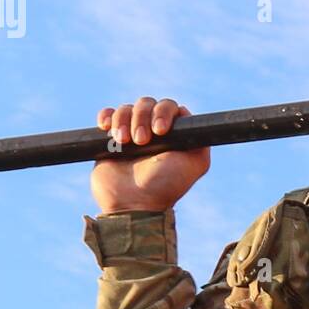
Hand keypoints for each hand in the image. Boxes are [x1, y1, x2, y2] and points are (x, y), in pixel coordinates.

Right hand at [90, 97, 210, 213]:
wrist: (133, 204)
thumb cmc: (165, 186)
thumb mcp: (196, 163)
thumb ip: (202, 140)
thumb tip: (195, 121)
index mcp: (173, 134)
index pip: (169, 107)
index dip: (164, 112)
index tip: (160, 130)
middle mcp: (153, 131)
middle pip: (147, 103)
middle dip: (142, 118)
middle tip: (141, 142)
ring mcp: (131, 133)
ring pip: (127, 108)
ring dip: (123, 120)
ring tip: (124, 143)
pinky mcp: (109, 140)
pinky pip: (108, 115)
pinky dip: (107, 116)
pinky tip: (106, 128)